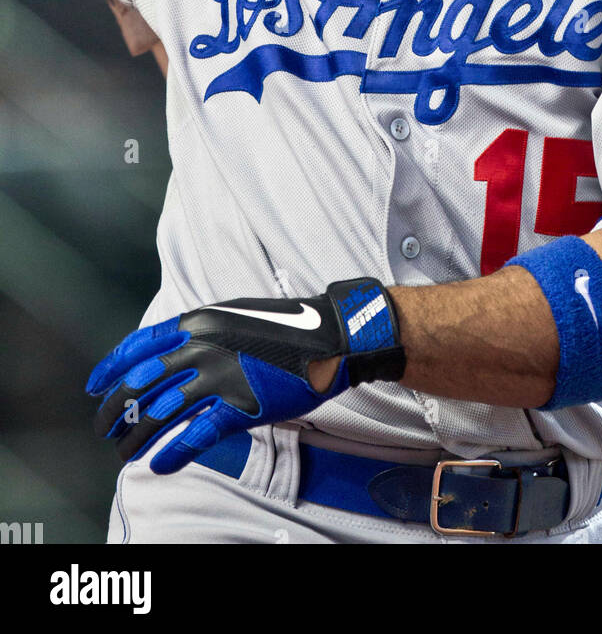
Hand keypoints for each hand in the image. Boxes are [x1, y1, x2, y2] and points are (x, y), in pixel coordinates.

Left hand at [86, 279, 403, 474]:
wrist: (329, 337)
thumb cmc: (283, 327)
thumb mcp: (233, 316)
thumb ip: (201, 332)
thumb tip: (170, 352)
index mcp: (198, 321)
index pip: (139, 346)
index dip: (111, 368)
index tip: (94, 388)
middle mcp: (202, 346)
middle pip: (142, 382)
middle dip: (116, 408)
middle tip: (104, 428)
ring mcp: (220, 377)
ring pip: (161, 412)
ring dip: (136, 436)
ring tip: (124, 452)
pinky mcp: (240, 406)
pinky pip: (196, 434)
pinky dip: (172, 453)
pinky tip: (159, 465)